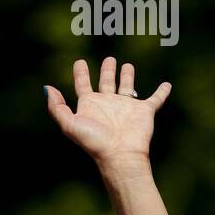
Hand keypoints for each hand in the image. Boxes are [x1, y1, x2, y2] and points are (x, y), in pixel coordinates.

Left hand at [44, 58, 170, 174]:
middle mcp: (108, 104)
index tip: (79, 62)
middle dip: (107, 70)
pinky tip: (167, 85)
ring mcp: (126, 107)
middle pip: (106, 82)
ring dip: (127, 76)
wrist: (120, 155)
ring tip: (127, 66)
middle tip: (109, 59)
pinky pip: (155, 99)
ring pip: (127, 87)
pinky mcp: (144, 111)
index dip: (80, 73)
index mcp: (91, 105)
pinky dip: (162, 92)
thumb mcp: (70, 124)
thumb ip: (57, 108)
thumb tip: (47, 89)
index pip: (83, 85)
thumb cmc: (95, 141)